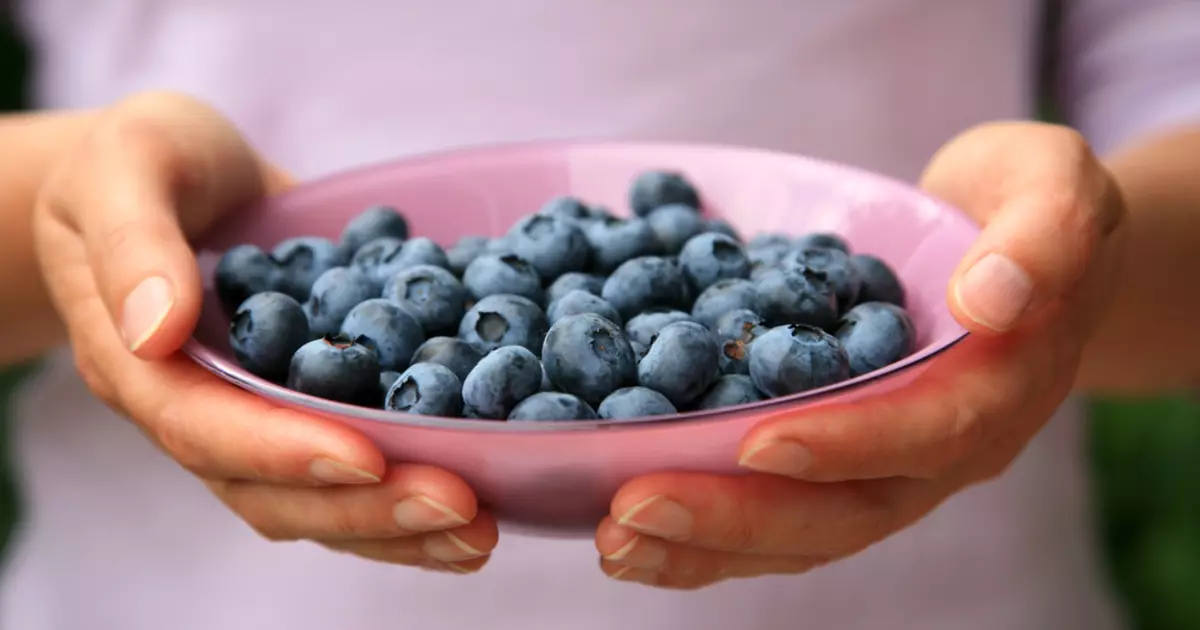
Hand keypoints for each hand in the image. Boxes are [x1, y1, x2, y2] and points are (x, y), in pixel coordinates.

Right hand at [33, 92, 495, 572]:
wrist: (168, 175)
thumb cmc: (140, 159)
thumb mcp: (126, 166)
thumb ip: (134, 242)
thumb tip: (157, 329)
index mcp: (141, 365)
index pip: (207, 429)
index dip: (285, 451)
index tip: (366, 458)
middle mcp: (198, 412)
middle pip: (273, 491)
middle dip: (367, 506)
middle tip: (459, 508)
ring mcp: (255, 418)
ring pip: (319, 500)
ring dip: (399, 524)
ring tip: (481, 530)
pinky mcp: (307, 406)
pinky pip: (354, 467)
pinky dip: (411, 489)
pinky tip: (482, 498)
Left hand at [595, 122, 1127, 588]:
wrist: (1019, 252)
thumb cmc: (1028, 204)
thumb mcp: (1053, 187)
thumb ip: (1041, 236)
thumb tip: (991, 295)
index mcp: (999, 389)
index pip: (927, 432)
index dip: (848, 444)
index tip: (761, 443)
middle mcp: (940, 452)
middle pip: (845, 511)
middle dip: (738, 517)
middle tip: (634, 510)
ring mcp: (887, 469)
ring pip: (800, 533)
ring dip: (704, 545)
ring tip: (612, 540)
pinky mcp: (840, 465)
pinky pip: (774, 515)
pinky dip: (704, 535)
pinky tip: (627, 532)